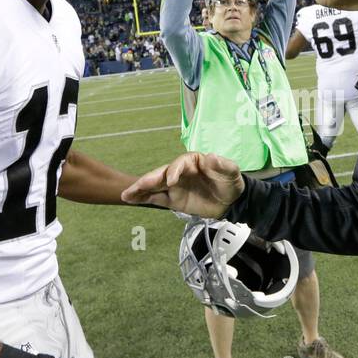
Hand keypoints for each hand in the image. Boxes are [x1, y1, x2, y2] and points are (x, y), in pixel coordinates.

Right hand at [121, 151, 243, 216]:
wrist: (231, 200)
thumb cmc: (230, 182)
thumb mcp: (231, 172)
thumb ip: (223, 165)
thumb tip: (211, 157)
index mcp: (192, 161)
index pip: (179, 164)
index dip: (174, 171)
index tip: (171, 181)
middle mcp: (179, 172)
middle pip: (161, 174)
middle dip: (149, 179)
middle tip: (139, 185)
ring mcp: (174, 186)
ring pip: (154, 186)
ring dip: (140, 189)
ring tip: (126, 194)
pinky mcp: (173, 199)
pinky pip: (156, 198)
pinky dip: (143, 199)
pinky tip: (130, 199)